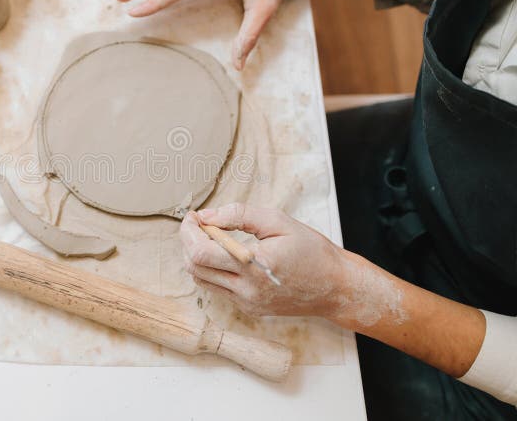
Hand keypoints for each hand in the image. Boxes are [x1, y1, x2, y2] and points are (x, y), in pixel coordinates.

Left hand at [179, 203, 348, 317]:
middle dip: (189, 242)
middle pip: (194, 268)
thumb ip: (239, 215)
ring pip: (202, 280)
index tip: (193, 217)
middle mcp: (247, 289)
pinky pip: (217, 289)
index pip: (200, 253)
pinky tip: (224, 255)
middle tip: (198, 224)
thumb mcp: (278, 222)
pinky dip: (211, 270)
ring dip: (197, 257)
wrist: (335, 287)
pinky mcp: (249, 309)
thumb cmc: (311, 250)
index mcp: (253, 265)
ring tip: (210, 237)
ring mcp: (247, 302)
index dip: (189, 232)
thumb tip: (206, 217)